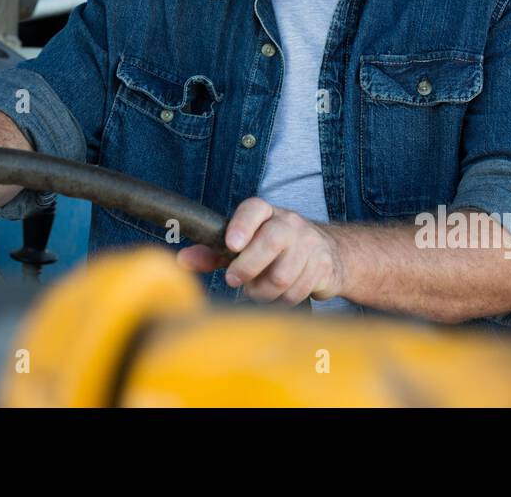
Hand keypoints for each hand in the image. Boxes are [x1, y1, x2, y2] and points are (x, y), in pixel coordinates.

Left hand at [175, 197, 343, 304]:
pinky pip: (297, 291)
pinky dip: (283, 300)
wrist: (328, 252)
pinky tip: (280, 293)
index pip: (253, 210)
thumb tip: (182, 260)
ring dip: (264, 291)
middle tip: (233, 280)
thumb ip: (212, 252)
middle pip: (270, 242)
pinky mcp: (323, 266)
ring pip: (282, 276)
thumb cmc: (273, 248)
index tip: (232, 245)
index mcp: (265, 212)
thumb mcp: (243, 246)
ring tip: (258, 289)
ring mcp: (309, 243)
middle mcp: (289, 223)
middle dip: (248, 268)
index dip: (242, 226)